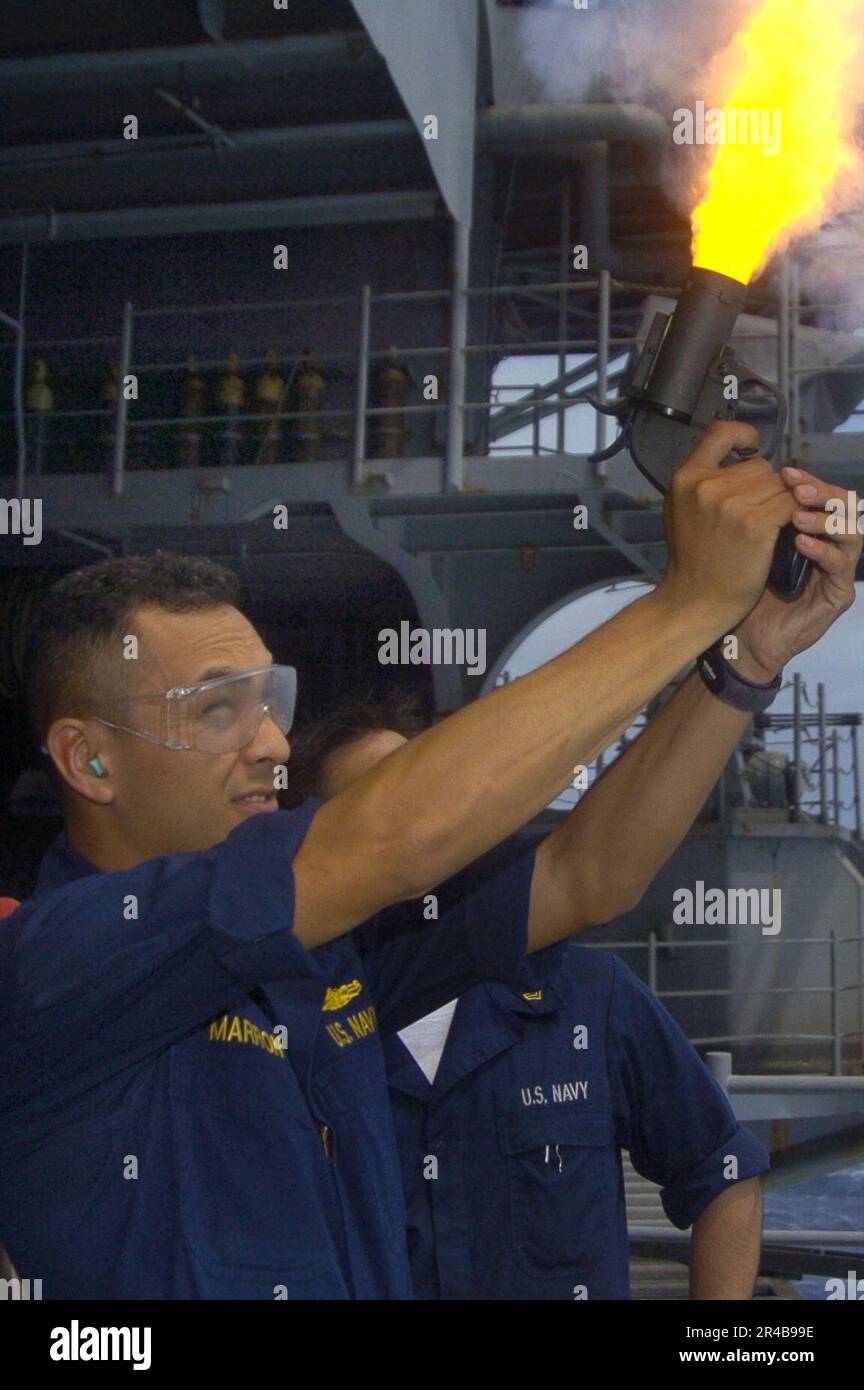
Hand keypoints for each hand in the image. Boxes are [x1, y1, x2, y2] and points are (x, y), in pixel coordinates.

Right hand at [656, 421, 796, 633]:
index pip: (721, 433)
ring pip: (779, 486)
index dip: (742, 434)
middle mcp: (706, 486)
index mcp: (686, 477)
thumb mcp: (681, 509)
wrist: (694, 600)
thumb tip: (740, 459)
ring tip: (764, 527)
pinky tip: (781, 532)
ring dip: (780, 504)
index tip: (751, 447)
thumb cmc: (691, 558)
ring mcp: (730, 504)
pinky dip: (792, 518)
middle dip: (765, 487)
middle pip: (760, 466)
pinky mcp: (755, 525)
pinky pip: (789, 506)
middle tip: (756, 514)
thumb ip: (703, 481)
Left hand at [733, 467, 860, 679]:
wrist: (742, 637)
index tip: (785, 471)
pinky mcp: (838, 594)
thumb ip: (759, 516)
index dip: (808, 481)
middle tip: (796, 488)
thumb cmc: (743, 589)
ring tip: (796, 516)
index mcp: (812, 530)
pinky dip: (822, 550)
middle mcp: (831, 546)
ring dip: (825, 520)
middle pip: (845, 508)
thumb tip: (753, 476)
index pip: (823, 496)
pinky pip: (841, 566)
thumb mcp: (749, 545)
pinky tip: (801, 543)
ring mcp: (838, 571)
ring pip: (851, 533)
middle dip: (822, 493)